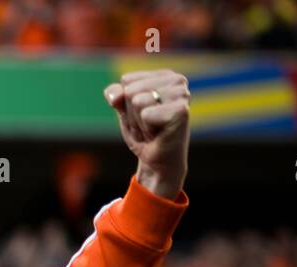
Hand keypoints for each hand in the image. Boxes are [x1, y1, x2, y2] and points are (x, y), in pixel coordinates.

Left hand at [103, 70, 190, 198]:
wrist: (156, 161)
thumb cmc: (143, 134)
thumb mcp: (124, 111)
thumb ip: (115, 96)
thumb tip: (115, 96)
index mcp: (164, 76)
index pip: (127, 80)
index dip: (126, 103)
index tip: (141, 115)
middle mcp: (176, 80)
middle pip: (130, 90)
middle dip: (131, 113)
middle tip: (147, 125)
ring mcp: (181, 94)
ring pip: (137, 100)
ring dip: (139, 121)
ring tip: (152, 128)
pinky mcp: (181, 111)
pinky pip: (146, 114)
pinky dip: (146, 128)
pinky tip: (159, 133)